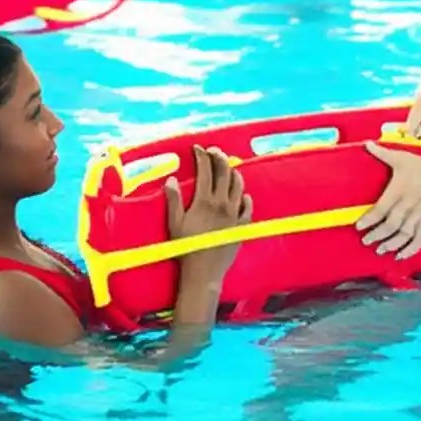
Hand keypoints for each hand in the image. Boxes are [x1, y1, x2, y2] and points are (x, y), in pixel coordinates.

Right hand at [164, 146, 253, 276]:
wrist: (204, 272)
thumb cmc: (185, 248)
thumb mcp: (174, 223)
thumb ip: (173, 199)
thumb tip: (172, 179)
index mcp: (204, 201)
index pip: (205, 170)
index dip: (201, 156)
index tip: (197, 148)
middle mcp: (222, 203)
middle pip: (225, 172)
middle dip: (219, 157)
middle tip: (213, 151)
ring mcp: (235, 214)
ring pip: (239, 185)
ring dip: (233, 172)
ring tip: (228, 167)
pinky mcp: (242, 225)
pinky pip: (248, 206)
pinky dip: (245, 196)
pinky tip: (242, 195)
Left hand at [355, 141, 420, 258]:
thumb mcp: (402, 158)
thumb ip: (382, 153)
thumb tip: (366, 143)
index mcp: (400, 190)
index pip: (382, 208)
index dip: (370, 220)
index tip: (359, 226)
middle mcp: (409, 205)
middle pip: (392, 224)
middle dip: (378, 235)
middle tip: (366, 241)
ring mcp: (420, 215)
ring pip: (404, 234)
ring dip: (391, 244)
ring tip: (380, 250)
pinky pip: (419, 239)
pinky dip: (410, 250)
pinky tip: (400, 256)